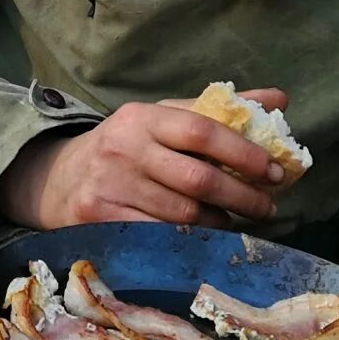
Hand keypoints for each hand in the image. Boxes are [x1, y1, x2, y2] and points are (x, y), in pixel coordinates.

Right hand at [0, 89, 290, 230]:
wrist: (60, 179)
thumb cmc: (128, 148)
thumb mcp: (163, 120)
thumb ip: (217, 111)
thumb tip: (279, 100)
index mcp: (142, 117)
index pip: (203, 131)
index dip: (244, 153)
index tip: (275, 172)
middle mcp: (123, 149)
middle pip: (198, 179)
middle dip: (243, 196)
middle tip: (268, 206)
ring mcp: (110, 187)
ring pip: (184, 214)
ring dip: (220, 222)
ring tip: (236, 220)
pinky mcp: (101, 219)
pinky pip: (161, 236)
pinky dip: (190, 239)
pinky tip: (203, 236)